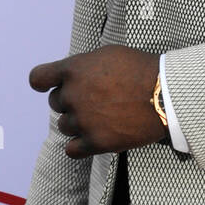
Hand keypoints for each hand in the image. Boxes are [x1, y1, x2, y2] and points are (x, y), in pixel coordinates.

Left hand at [28, 44, 165, 157]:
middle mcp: (73, 95)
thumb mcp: (109, 54)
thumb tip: (75, 74)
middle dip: (71, 100)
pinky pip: (71, 149)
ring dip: (77, 122)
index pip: (38, 78)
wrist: (165, 95)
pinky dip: (78, 145)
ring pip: (64, 126)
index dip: (43, 82)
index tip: (48, 85)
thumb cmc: (142, 70)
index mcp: (74, 70)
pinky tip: (91, 139)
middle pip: (55, 103)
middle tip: (94, 99)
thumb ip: (85, 65)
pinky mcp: (95, 142)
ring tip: (100, 117)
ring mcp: (83, 121)